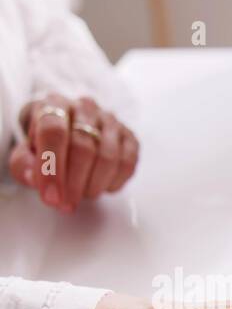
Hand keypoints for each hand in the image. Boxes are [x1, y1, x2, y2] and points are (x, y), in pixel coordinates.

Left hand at [8, 94, 138, 211]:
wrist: (69, 131)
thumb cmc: (48, 144)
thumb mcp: (27, 153)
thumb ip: (24, 165)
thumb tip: (35, 179)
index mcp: (54, 105)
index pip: (54, 131)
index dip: (53, 168)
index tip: (51, 196)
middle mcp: (85, 108)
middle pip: (83, 147)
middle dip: (74, 183)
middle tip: (66, 204)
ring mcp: (111, 122)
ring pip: (108, 158)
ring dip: (94, 185)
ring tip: (82, 195)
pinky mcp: (130, 138)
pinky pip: (128, 164)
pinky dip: (114, 183)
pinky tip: (101, 187)